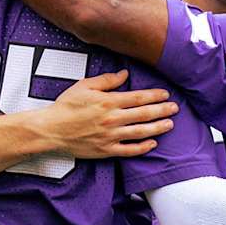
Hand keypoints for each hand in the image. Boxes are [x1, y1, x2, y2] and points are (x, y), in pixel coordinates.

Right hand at [42, 70, 177, 158]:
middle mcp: (112, 119)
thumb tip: (124, 74)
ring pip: (141, 132)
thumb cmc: (66, 106)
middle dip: (162, 110)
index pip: (139, 98)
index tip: (166, 94)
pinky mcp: (106, 150)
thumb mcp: (84, 86)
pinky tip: (152, 143)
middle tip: (175, 108)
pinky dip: (143, 147)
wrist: (51, 129)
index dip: (155, 96)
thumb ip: (106, 80)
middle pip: (144, 114)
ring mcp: (110, 136)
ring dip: (158, 128)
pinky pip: (129, 150)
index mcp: (108, 102)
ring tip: (170, 124)